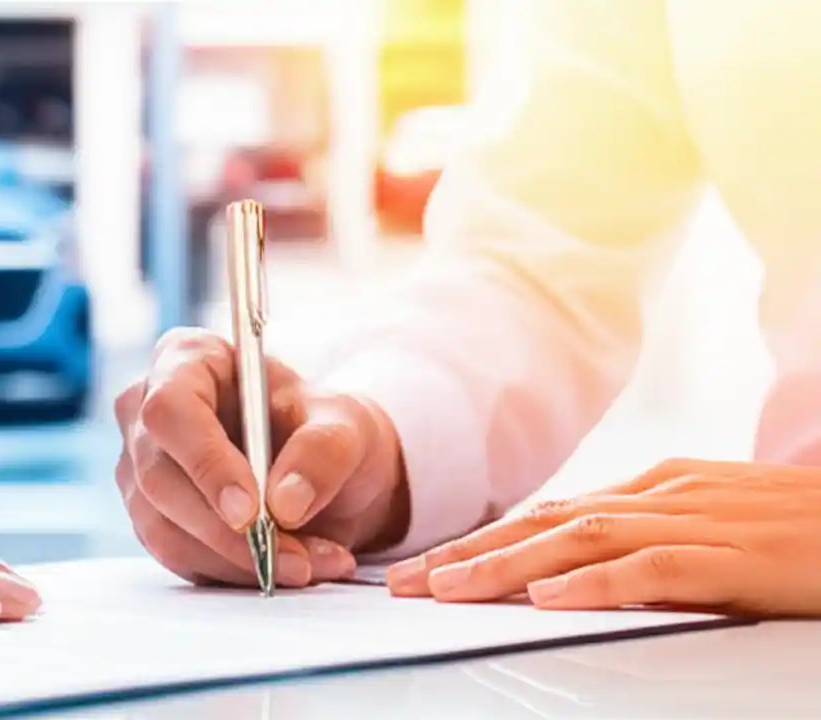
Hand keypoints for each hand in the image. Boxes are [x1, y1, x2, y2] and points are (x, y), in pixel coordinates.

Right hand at [114, 328, 407, 587]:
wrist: (325, 474)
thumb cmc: (326, 429)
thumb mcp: (347, 426)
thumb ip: (322, 452)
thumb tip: (285, 502)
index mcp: (187, 359)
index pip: (171, 408)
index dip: (204, 461)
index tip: (250, 510)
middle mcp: (147, 411)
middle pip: (159, 477)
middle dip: (227, 529)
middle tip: (293, 558)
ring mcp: (141, 467)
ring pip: (164, 527)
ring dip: (236, 560)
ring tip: (306, 565)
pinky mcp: (152, 517)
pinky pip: (177, 557)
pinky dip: (232, 573)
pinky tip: (282, 570)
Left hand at [387, 458, 820, 615]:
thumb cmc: (804, 532)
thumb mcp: (715, 527)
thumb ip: (651, 541)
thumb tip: (578, 570)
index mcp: (657, 488)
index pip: (551, 515)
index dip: (484, 542)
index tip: (427, 571)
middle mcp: (666, 493)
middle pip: (548, 523)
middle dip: (472, 554)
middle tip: (408, 586)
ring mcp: (701, 519)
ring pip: (582, 538)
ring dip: (510, 567)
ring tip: (451, 592)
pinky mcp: (737, 555)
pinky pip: (655, 567)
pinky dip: (597, 582)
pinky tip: (550, 599)